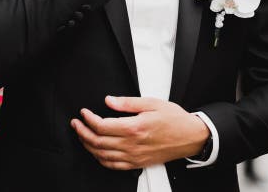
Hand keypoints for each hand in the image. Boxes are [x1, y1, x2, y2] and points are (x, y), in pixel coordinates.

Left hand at [70, 96, 208, 169]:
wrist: (191, 137)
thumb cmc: (174, 119)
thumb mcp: (151, 103)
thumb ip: (127, 102)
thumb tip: (109, 100)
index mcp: (134, 127)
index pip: (102, 126)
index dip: (88, 119)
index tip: (84, 112)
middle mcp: (132, 145)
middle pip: (98, 141)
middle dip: (82, 132)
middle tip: (76, 123)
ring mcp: (134, 156)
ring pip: (102, 155)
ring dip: (88, 145)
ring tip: (82, 135)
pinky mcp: (138, 163)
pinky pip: (113, 165)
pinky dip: (100, 159)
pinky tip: (96, 152)